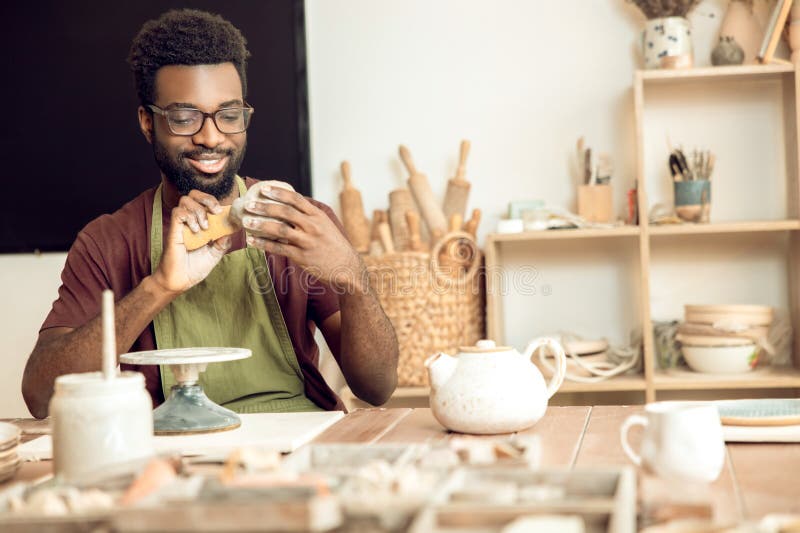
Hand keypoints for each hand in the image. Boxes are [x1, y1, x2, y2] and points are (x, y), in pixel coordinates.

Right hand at [151, 190, 231, 293]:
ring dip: (199, 211)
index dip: (215, 201)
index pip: (205, 201)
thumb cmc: (195, 268)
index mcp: (200, 223)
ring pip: (185, 200)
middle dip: (208, 199)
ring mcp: (181, 225)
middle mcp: (189, 221)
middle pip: (194, 194)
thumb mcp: (215, 254)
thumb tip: (231, 227)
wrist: (180, 281)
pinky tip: (196, 231)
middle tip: (216, 212)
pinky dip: (189, 218)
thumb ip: (223, 241)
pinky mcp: (173, 230)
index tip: (224, 212)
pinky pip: (178, 212)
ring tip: (204, 228)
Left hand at [241, 182, 362, 290]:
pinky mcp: (302, 256)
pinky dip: (264, 244)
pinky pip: (279, 248)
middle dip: (265, 206)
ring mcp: (307, 241)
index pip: (296, 199)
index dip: (278, 192)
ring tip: (247, 221)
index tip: (263, 189)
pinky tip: (253, 241)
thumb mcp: (325, 225)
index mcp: (318, 215)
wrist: (347, 266)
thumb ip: (308, 216)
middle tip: (249, 204)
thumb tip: (287, 206)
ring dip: (261, 224)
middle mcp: (313, 226)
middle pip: (285, 212)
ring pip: (280, 230)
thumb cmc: (333, 245)